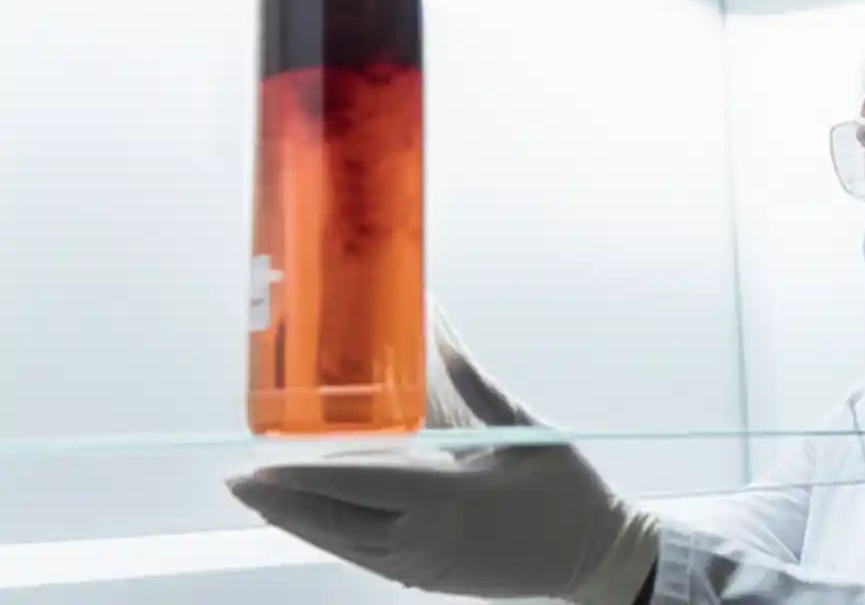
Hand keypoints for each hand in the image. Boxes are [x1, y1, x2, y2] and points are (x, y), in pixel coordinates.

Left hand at [228, 304, 659, 602]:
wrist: (595, 559)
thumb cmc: (566, 491)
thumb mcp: (522, 427)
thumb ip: (469, 378)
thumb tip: (434, 322)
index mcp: (449, 500)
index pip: (356, 485)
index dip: (300, 475)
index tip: (255, 462)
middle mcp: (424, 541)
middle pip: (333, 521)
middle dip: (279, 500)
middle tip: (234, 478)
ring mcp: (422, 566)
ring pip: (339, 544)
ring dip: (295, 520)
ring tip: (258, 495)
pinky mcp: (425, 578)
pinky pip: (361, 556)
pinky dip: (327, 535)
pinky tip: (309, 519)